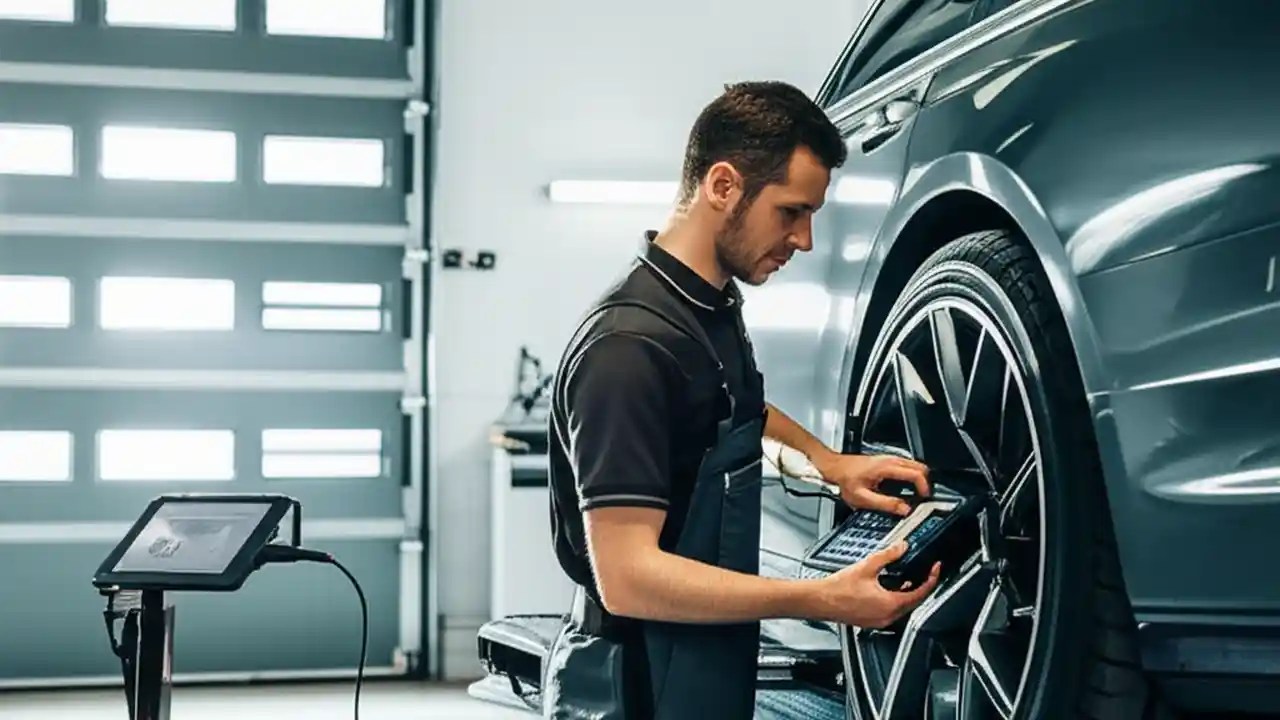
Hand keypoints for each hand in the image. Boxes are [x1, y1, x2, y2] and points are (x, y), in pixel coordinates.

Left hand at [813, 451, 929, 515]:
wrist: (835, 468)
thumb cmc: (845, 480)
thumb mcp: (863, 498)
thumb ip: (886, 504)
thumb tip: (904, 509)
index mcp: (887, 468)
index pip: (916, 474)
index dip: (925, 487)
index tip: (924, 499)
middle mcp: (890, 460)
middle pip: (920, 467)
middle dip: (925, 483)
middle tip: (923, 498)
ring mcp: (889, 458)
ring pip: (915, 465)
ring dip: (919, 479)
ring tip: (915, 494)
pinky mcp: (887, 460)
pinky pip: (907, 466)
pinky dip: (912, 476)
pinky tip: (905, 487)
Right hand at [813, 542, 940, 628]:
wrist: (820, 601)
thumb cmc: (838, 589)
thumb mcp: (867, 566)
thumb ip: (888, 555)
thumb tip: (902, 547)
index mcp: (890, 604)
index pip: (920, 593)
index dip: (931, 580)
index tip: (935, 569)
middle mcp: (888, 617)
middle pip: (914, 602)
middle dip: (921, 587)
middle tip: (925, 573)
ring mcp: (880, 621)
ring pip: (903, 608)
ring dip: (908, 594)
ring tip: (908, 578)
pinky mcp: (872, 621)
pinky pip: (891, 612)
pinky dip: (895, 600)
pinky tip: (889, 589)